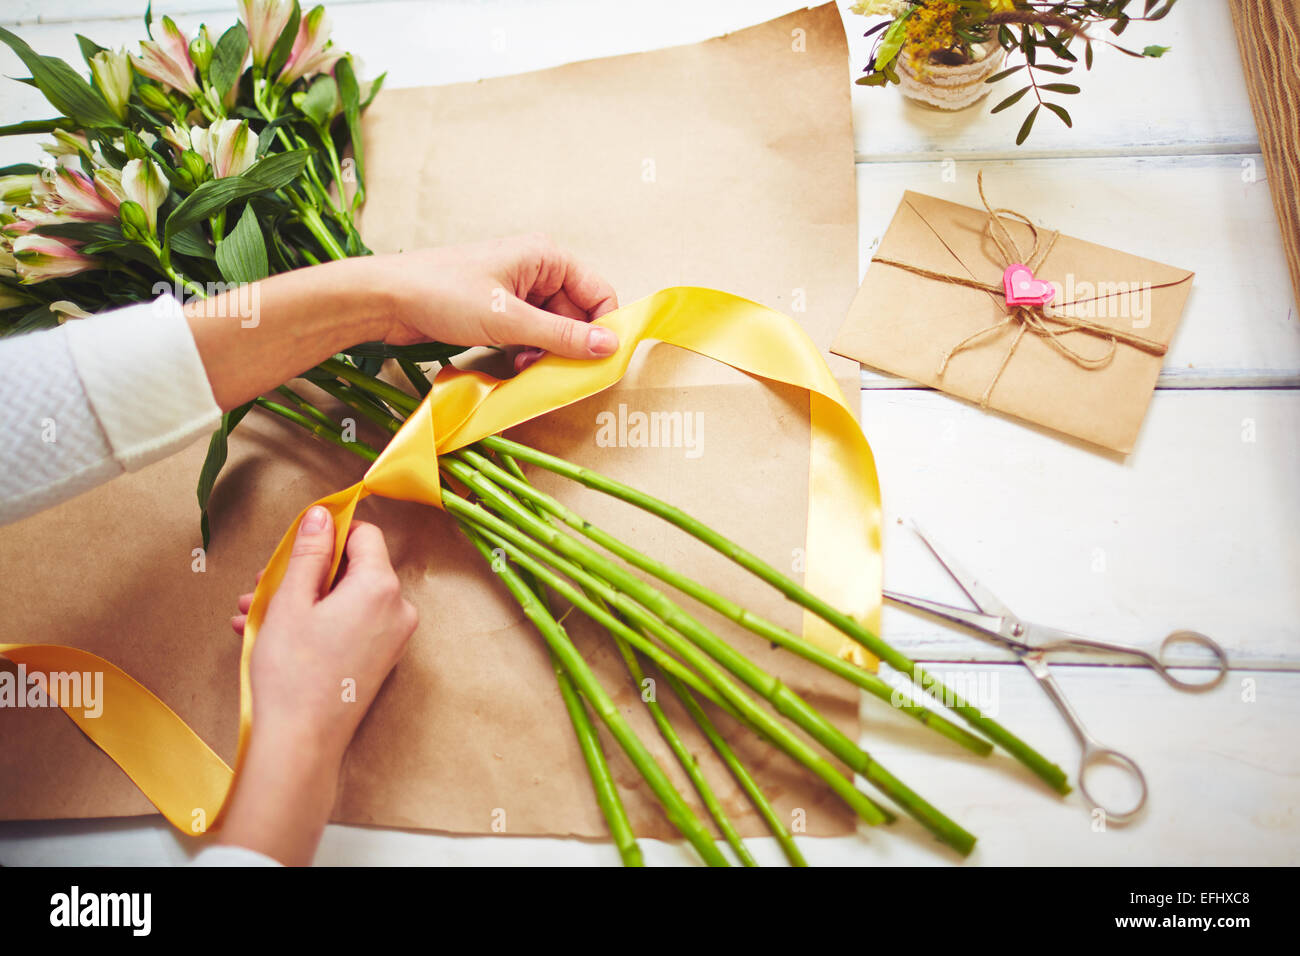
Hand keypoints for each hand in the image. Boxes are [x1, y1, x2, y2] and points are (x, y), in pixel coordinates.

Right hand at [217, 506, 416, 864]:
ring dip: (301, 600)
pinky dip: (316, 624)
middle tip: (261, 585)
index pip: (365, 535)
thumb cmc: (293, 672)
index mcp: (381, 587)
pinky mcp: (382, 660)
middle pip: (353, 569)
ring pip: (345, 600)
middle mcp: (398, 609)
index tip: (296, 543)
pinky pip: (351, 625)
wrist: (301, 743)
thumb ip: (309, 552)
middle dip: (305, 572)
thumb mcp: (291, 600)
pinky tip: (271, 634)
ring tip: (253, 614)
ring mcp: (393, 638)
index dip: (329, 532)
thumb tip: (322, 514)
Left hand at [374, 233, 620, 371]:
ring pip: (553, 330)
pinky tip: (510, 365)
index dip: (603, 327)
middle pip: (576, 316)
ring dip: (545, 354)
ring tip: (524, 367)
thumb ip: (561, 335)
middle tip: (553, 371)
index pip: (598, 293)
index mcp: (546, 257)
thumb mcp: (508, 320)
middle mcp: (536, 271)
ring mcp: (517, 292)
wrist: (385, 299)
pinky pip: (530, 336)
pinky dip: (526, 354)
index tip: (599, 361)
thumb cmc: (443, 294)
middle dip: (568, 346)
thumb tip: (609, 347)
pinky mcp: (499, 312)